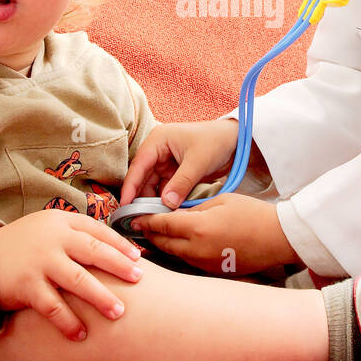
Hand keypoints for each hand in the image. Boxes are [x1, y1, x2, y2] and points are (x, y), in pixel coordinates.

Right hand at [0, 211, 142, 339]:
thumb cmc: (22, 247)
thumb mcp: (46, 230)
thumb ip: (74, 235)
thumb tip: (114, 248)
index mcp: (60, 222)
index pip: (97, 230)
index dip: (119, 245)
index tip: (138, 258)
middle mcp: (51, 239)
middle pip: (93, 251)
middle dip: (119, 266)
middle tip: (139, 280)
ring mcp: (39, 261)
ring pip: (78, 280)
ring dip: (101, 298)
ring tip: (119, 313)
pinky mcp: (25, 285)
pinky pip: (53, 307)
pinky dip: (69, 323)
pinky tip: (82, 335)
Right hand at [120, 119, 243, 208]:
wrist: (235, 142)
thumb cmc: (215, 141)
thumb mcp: (198, 162)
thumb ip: (182, 183)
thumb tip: (166, 204)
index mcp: (157, 141)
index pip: (138, 165)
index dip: (130, 186)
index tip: (126, 205)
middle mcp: (157, 152)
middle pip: (142, 178)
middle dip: (141, 198)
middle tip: (139, 218)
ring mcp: (165, 163)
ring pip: (152, 186)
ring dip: (154, 201)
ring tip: (153, 219)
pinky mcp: (174, 174)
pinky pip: (164, 190)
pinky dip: (165, 201)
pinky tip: (165, 214)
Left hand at [130, 193, 300, 274]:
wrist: (278, 238)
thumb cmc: (252, 214)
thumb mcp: (220, 201)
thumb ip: (193, 209)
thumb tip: (175, 214)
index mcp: (197, 228)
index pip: (161, 225)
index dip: (145, 221)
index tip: (133, 217)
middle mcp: (196, 249)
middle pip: (162, 243)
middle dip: (150, 235)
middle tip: (140, 226)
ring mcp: (204, 264)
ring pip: (174, 254)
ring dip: (164, 245)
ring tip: (156, 235)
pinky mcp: (212, 272)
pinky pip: (188, 261)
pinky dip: (180, 252)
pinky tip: (179, 245)